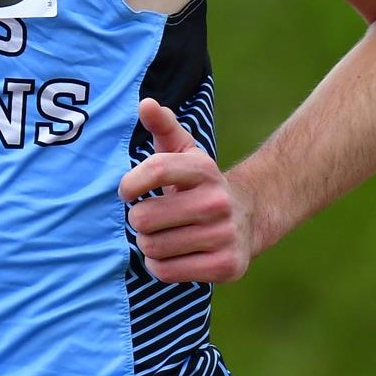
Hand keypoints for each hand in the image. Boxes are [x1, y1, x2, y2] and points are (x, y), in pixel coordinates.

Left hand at [118, 98, 254, 283]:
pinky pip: (167, 271)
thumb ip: (162, 125)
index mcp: (204, 168)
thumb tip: (146, 104)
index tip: (126, 192)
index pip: (156, 169)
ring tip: (161, 235)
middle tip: (149, 218)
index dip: (131, 183)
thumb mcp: (183, 150)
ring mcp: (224, 235)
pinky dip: (159, 266)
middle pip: (146, 217)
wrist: (248, 216)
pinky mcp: (226, 266)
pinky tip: (170, 255)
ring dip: (148, 244)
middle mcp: (217, 201)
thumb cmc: (197, 183)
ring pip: (154, 247)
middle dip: (139, 220)